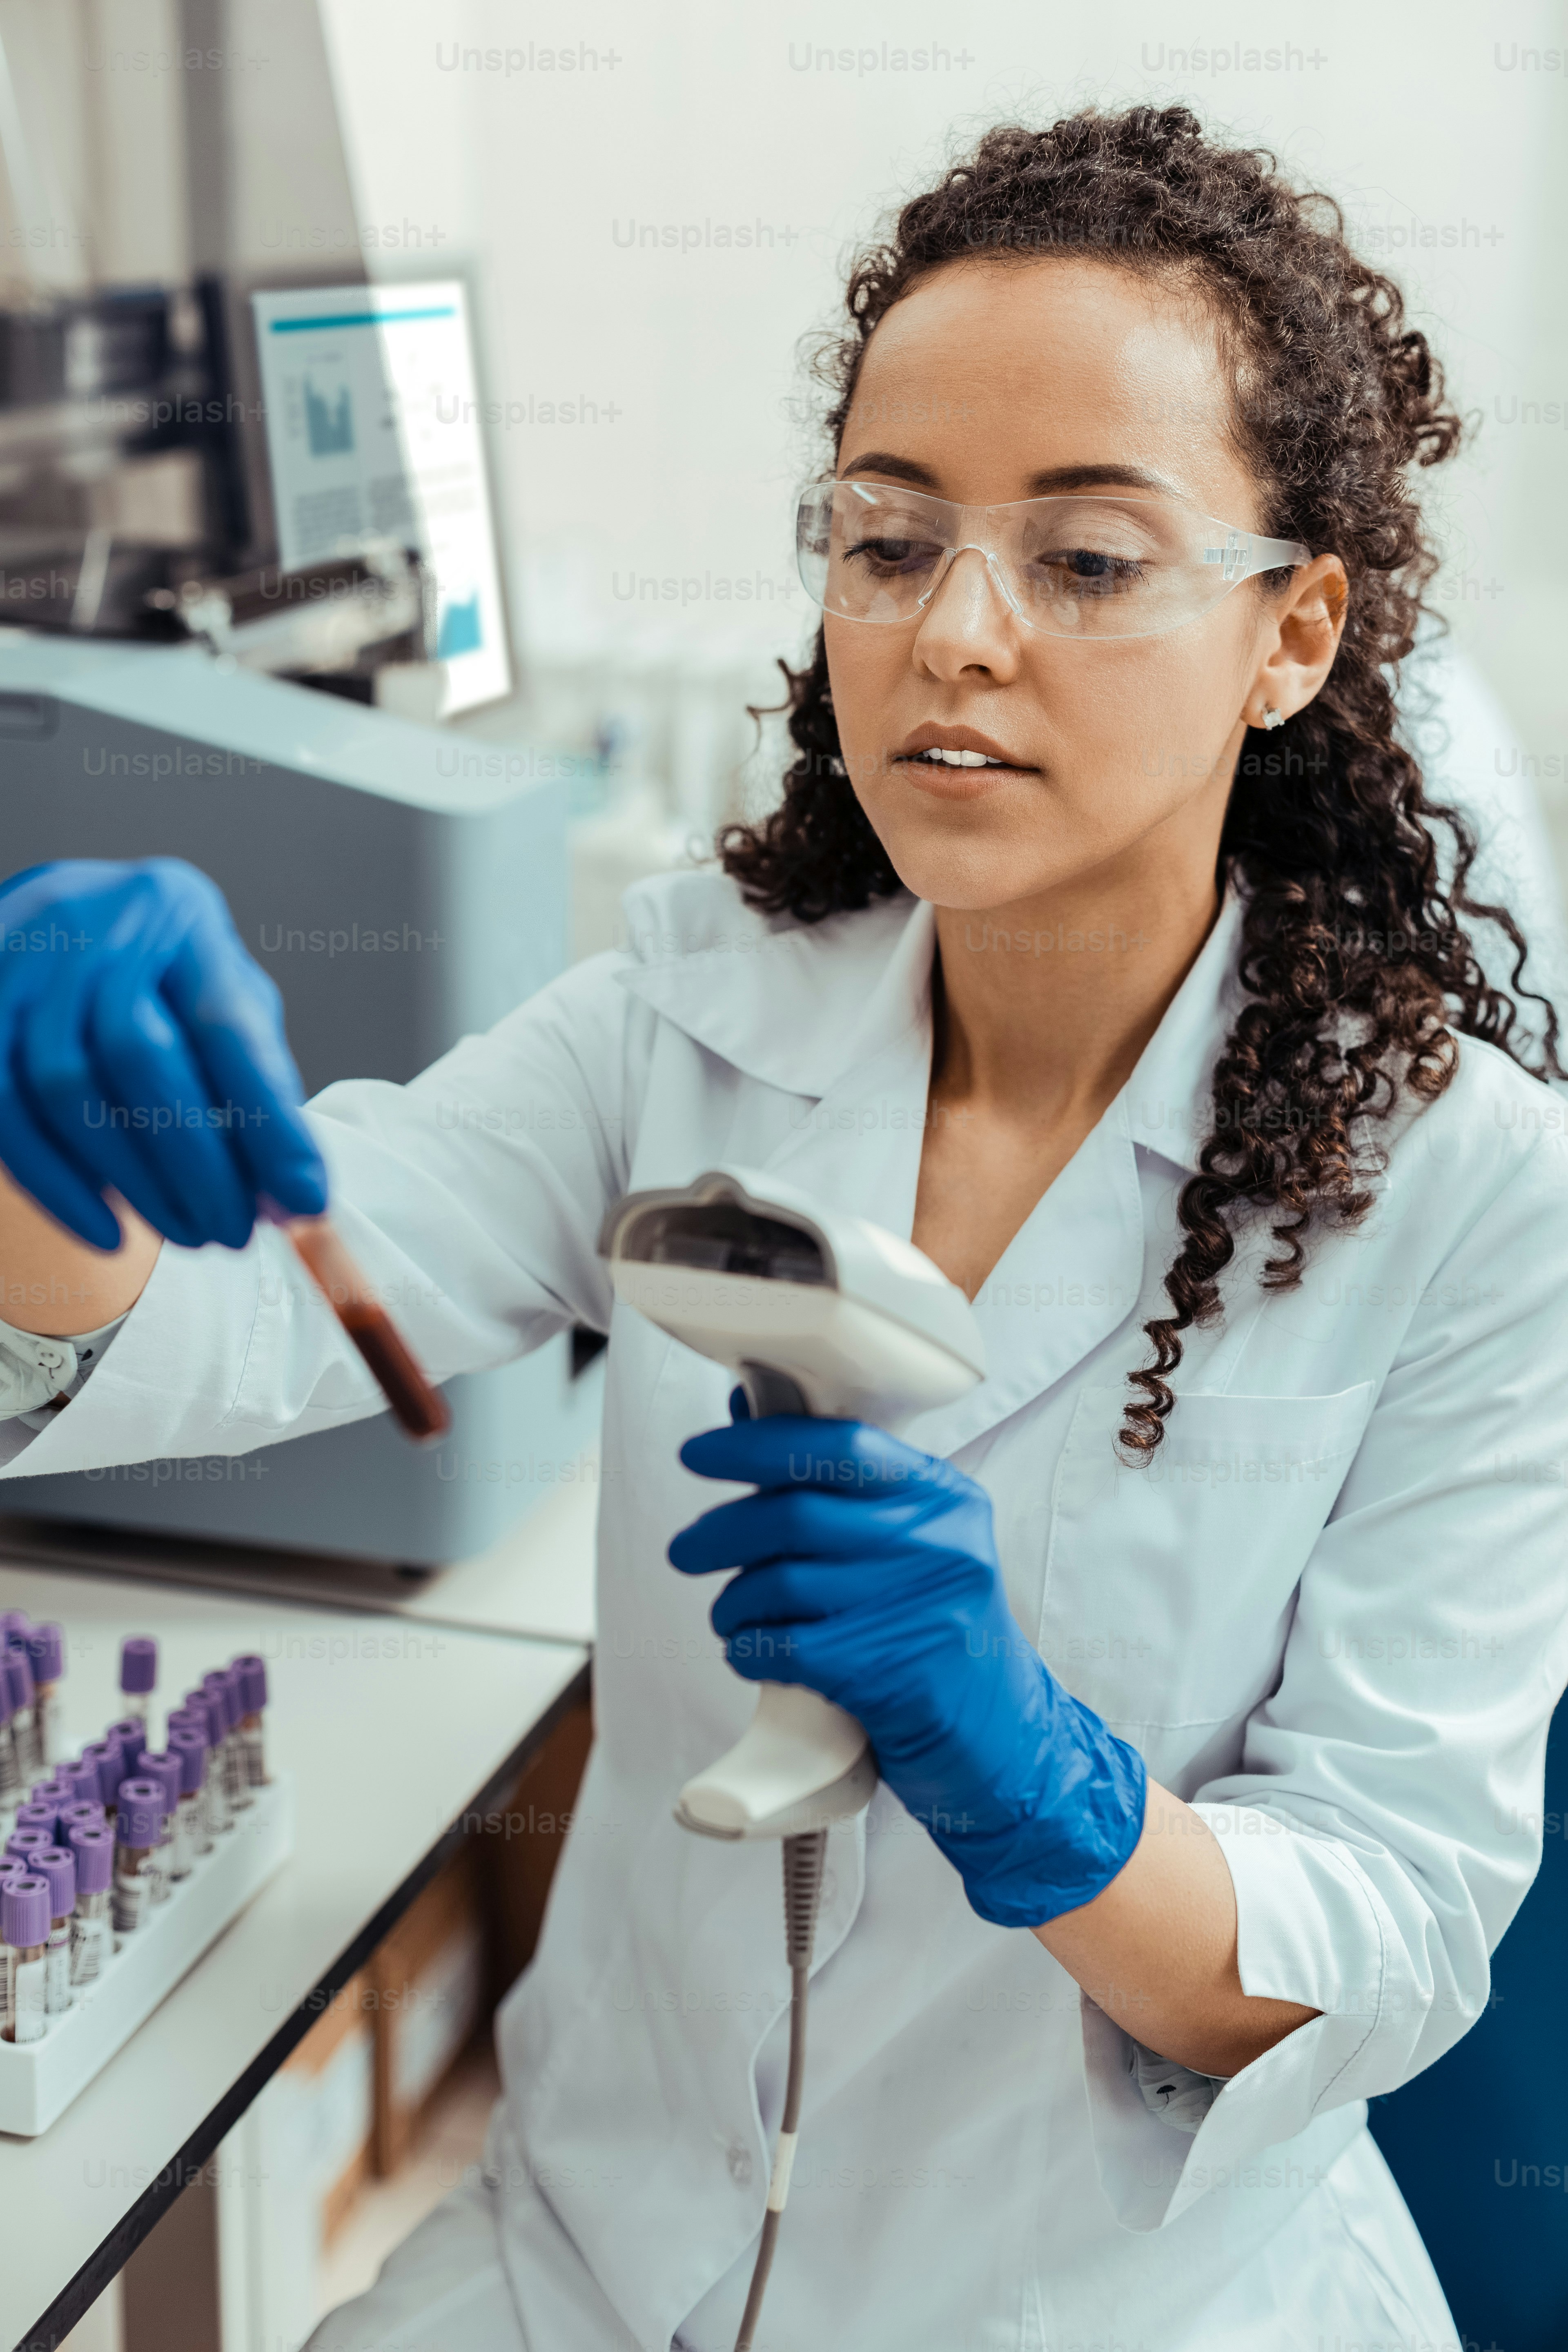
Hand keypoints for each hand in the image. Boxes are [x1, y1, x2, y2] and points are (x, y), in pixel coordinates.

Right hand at [0, 858, 325, 1251]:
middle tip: (234, 1233)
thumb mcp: (220, 1003)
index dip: (268, 1121)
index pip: (226, 1024)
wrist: (52, 933)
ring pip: (64, 1085)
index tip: (305, 1201)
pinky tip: (110, 1233)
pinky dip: (57, 1186)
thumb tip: (292, 1198)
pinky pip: (3, 1111)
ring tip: (190, 1234)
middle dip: (197, 1163)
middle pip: (139, 1054)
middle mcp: (93, 922)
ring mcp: (19, 961)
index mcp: (177, 913)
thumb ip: (258, 1085)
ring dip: (134, 1181)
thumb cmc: (158, 982)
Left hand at [670, 1406, 1146, 1926]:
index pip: (838, 1445)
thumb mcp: (918, 1546)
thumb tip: (744, 1416)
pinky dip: (747, 1650)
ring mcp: (917, 1608)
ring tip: (730, 1616)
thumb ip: (842, 1489)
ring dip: (733, 1600)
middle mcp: (938, 1543)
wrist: (1008, 1745)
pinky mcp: (890, 1674)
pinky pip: (782, 1647)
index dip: (755, 1445)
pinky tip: (749, 1654)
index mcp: (944, 1497)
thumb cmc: (940, 1637)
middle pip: (794, 1512)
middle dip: (719, 1530)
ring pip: (779, 1582)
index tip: (698, 1454)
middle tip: (684, 1549)